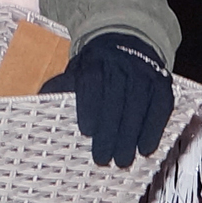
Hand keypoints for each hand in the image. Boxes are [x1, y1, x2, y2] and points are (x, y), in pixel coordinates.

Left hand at [43, 32, 172, 167]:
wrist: (127, 43)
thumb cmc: (96, 67)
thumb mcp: (75, 72)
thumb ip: (61, 88)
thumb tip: (39, 102)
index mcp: (96, 59)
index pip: (93, 80)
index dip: (90, 106)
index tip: (86, 131)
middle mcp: (122, 62)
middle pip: (117, 97)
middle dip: (111, 131)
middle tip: (103, 159)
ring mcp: (145, 70)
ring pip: (140, 103)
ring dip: (132, 134)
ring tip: (123, 160)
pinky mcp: (162, 81)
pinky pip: (161, 105)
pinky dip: (154, 128)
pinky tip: (146, 147)